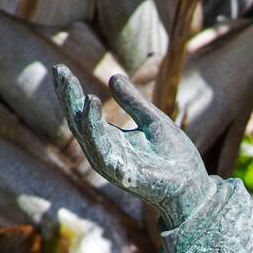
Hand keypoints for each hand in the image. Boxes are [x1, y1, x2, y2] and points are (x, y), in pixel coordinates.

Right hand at [52, 65, 211, 228]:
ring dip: (80, 113)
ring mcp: (112, 165)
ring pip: (87, 137)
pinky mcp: (122, 174)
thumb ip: (133, 102)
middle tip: (59, 70)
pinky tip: (91, 107)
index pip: (84, 114)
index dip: (72, 92)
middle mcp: (106, 152)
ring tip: (80, 89)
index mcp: (111, 140)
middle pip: (79, 123)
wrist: (193, 185)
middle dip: (68, 97)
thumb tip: (113, 77)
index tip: (60, 68)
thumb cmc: (174, 158)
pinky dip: (94, 130)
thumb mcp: (153, 121)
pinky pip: (102, 152)